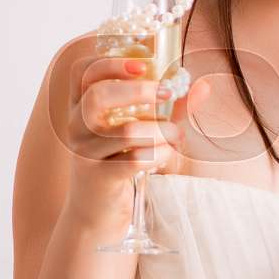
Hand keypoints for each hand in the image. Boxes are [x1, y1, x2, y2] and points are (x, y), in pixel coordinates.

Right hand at [64, 43, 205, 226]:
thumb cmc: (120, 164)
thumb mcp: (139, 132)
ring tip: (175, 136)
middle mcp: (76, 126)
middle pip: (99, 95)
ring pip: (127, 131)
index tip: (144, 65)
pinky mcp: (100, 178)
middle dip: (140, 91)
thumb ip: (168, 108)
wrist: (96, 216)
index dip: (110, 62)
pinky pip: (137, 159)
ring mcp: (85, 153)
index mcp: (81, 107)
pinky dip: (160, 155)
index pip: (83, 72)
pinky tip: (165, 157)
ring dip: (162, 130)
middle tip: (168, 93)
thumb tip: (202, 85)